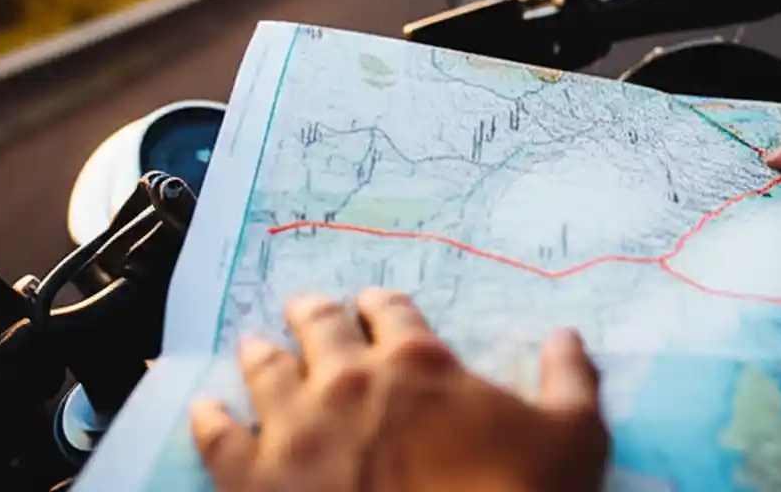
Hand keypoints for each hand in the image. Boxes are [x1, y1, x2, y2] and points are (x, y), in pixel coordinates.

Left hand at [189, 288, 608, 491]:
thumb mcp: (572, 437)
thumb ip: (570, 378)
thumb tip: (567, 337)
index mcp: (416, 362)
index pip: (389, 311)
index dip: (383, 307)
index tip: (377, 310)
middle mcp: (347, 379)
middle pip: (318, 326)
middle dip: (316, 316)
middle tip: (310, 312)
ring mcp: (294, 429)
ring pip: (265, 369)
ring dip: (263, 352)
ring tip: (257, 346)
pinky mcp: (254, 481)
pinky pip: (218, 438)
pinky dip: (211, 418)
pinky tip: (208, 409)